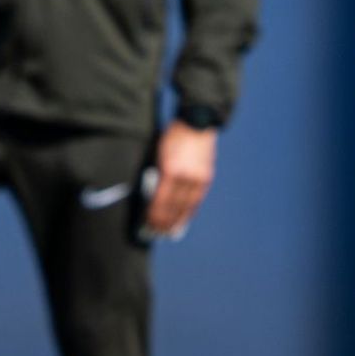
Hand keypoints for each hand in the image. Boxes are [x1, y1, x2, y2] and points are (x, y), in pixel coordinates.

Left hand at [144, 122, 217, 239]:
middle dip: (164, 221)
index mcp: (171, 169)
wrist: (197, 123)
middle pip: (174, 206)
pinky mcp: (206, 177)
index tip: (148, 223)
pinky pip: (196, 199)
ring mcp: (198, 178)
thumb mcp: (159, 152)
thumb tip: (153, 195)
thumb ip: (157, 173)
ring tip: (170, 231)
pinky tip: (184, 219)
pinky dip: (189, 211)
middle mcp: (186, 176)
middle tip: (157, 232)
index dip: (155, 214)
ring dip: (177, 220)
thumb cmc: (173, 136)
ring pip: (187, 206)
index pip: (161, 200)